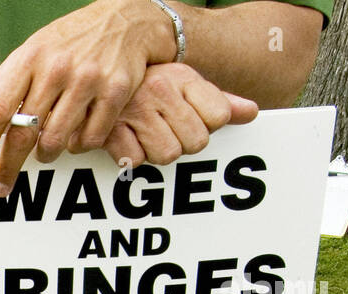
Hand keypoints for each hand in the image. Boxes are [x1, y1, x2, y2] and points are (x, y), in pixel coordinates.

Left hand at [0, 0, 177, 194]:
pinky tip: (75, 137)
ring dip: (47, 154)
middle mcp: (56, 68)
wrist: (123, 19)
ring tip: (45, 151)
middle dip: (9, 167)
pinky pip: (90, 138)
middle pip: (24, 133)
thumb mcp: (27, 56)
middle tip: (1, 189)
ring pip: (57, 140)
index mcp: (28, 59)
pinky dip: (79, 146)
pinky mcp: (115, 90)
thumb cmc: (67, 42)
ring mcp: (87, 79)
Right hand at [99, 63, 257, 166]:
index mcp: (183, 77)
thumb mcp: (185, 87)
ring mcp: (135, 111)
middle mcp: (160, 90)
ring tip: (146, 136)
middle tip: (166, 130)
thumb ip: (219, 101)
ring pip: (167, 155)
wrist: (96, 84)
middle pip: (196, 142)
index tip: (190, 118)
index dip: (207, 125)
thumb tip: (251, 113)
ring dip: (157, 152)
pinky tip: (126, 142)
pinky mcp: (110, 131)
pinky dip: (131, 157)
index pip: (219, 116)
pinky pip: (136, 162)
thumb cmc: (147, 89)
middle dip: (182, 142)